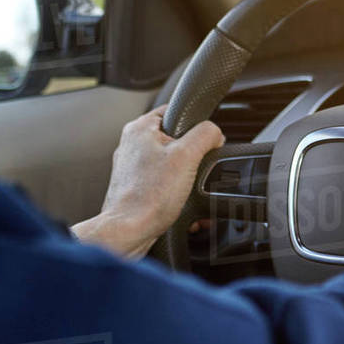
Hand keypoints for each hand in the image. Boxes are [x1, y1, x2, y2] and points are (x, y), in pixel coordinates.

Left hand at [72, 105, 224, 257]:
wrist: (128, 231)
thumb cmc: (147, 198)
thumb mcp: (187, 156)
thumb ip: (206, 135)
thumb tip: (215, 133)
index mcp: (140, 128)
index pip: (174, 111)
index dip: (195, 125)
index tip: (203, 142)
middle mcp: (132, 144)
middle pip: (176, 139)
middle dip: (192, 157)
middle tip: (194, 170)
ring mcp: (132, 166)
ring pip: (171, 163)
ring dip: (185, 177)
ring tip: (184, 189)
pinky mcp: (135, 186)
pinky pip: (162, 182)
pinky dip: (174, 191)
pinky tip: (178, 202)